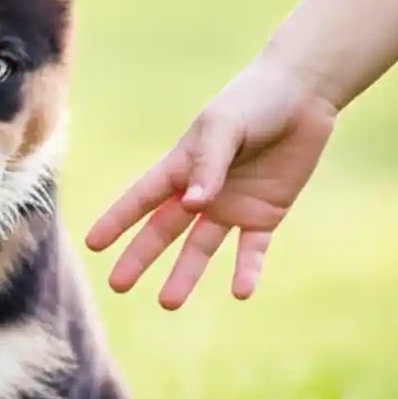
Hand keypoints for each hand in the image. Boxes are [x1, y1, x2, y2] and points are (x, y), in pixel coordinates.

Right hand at [85, 59, 337, 308]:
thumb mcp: (225, 126)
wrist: (303, 95)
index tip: (93, 244)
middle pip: (163, 230)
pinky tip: (242, 292)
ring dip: (185, 274)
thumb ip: (208, 165)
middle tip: (117, 286)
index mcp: (181, 166)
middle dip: (140, 257)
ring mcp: (231, 206)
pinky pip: (252, 249)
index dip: (117, 220)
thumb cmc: (254, 101)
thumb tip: (191, 206)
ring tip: (168, 303)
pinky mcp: (264, 215)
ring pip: (200, 247)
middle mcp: (201, 192)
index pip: (142, 198)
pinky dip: (246, 270)